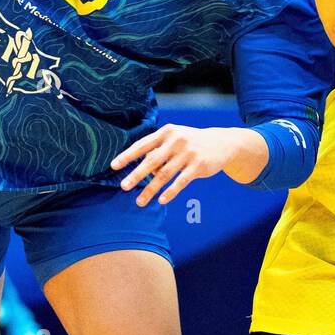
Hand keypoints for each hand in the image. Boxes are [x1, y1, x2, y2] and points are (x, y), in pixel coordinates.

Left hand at [112, 124, 240, 205]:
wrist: (221, 143)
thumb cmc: (190, 142)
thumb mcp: (174, 139)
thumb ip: (157, 151)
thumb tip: (142, 170)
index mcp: (166, 132)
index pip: (142, 144)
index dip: (127, 156)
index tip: (113, 166)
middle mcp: (176, 141)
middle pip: (151, 161)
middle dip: (136, 175)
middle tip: (123, 187)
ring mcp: (188, 153)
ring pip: (164, 174)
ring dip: (150, 189)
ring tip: (139, 201)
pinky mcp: (199, 165)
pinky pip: (181, 182)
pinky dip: (170, 192)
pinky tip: (161, 200)